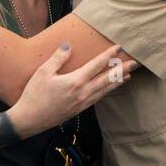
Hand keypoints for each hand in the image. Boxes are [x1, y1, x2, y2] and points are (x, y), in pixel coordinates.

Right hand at [8, 44, 137, 136]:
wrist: (29, 120)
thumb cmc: (34, 95)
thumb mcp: (43, 72)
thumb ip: (58, 58)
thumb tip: (69, 45)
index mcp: (75, 81)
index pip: (96, 65)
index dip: (109, 55)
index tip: (119, 47)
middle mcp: (83, 93)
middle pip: (107, 79)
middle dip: (122, 70)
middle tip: (135, 63)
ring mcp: (82, 102)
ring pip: (105, 90)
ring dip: (118, 81)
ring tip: (129, 75)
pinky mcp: (79, 109)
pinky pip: (98, 98)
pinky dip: (107, 91)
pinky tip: (110, 88)